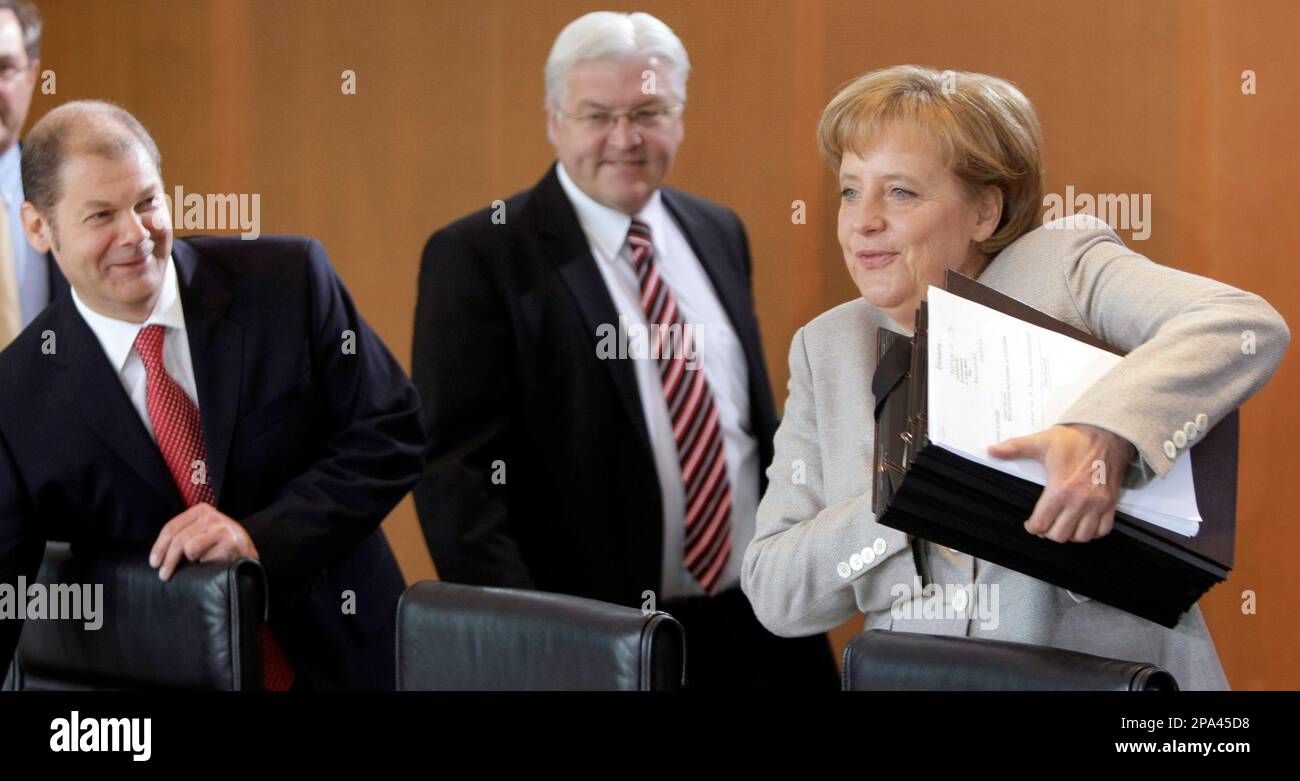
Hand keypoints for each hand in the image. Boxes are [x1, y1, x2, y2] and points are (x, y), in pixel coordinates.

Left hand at [149, 502, 258, 580]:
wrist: (248, 557)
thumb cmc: (220, 548)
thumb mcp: (200, 535)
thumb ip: (183, 535)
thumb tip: (157, 553)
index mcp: (200, 511)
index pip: (171, 528)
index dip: (159, 546)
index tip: (154, 563)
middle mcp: (210, 514)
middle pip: (177, 538)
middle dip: (167, 559)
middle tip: (164, 575)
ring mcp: (221, 525)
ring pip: (187, 546)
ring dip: (187, 561)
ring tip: (193, 566)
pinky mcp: (229, 539)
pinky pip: (203, 553)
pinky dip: (203, 561)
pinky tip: (210, 562)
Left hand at [987, 424, 1136, 543]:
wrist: (1106, 433)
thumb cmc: (1073, 439)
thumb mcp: (1041, 442)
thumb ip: (1014, 448)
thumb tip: (991, 450)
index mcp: (1060, 489)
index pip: (1042, 524)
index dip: (1032, 527)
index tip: (1030, 523)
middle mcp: (1080, 501)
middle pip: (1060, 535)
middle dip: (1048, 532)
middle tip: (1044, 523)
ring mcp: (1098, 504)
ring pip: (1082, 537)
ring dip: (1069, 534)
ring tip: (1062, 524)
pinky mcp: (1111, 503)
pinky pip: (1103, 530)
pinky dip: (1092, 532)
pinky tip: (1082, 524)